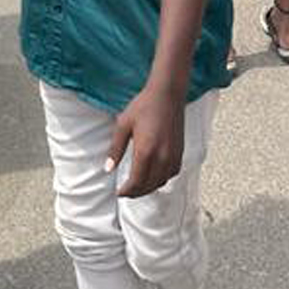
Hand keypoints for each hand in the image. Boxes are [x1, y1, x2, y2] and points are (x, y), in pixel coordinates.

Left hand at [107, 83, 184, 197]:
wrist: (167, 95)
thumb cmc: (144, 106)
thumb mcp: (123, 125)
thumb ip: (116, 149)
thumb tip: (108, 169)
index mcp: (146, 151)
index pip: (136, 182)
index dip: (127, 191)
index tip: (119, 192)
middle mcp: (162, 157)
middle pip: (148, 185)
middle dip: (136, 192)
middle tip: (126, 192)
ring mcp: (173, 156)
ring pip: (161, 182)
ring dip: (148, 188)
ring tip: (137, 186)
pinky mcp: (180, 153)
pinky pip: (171, 175)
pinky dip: (161, 180)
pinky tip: (153, 176)